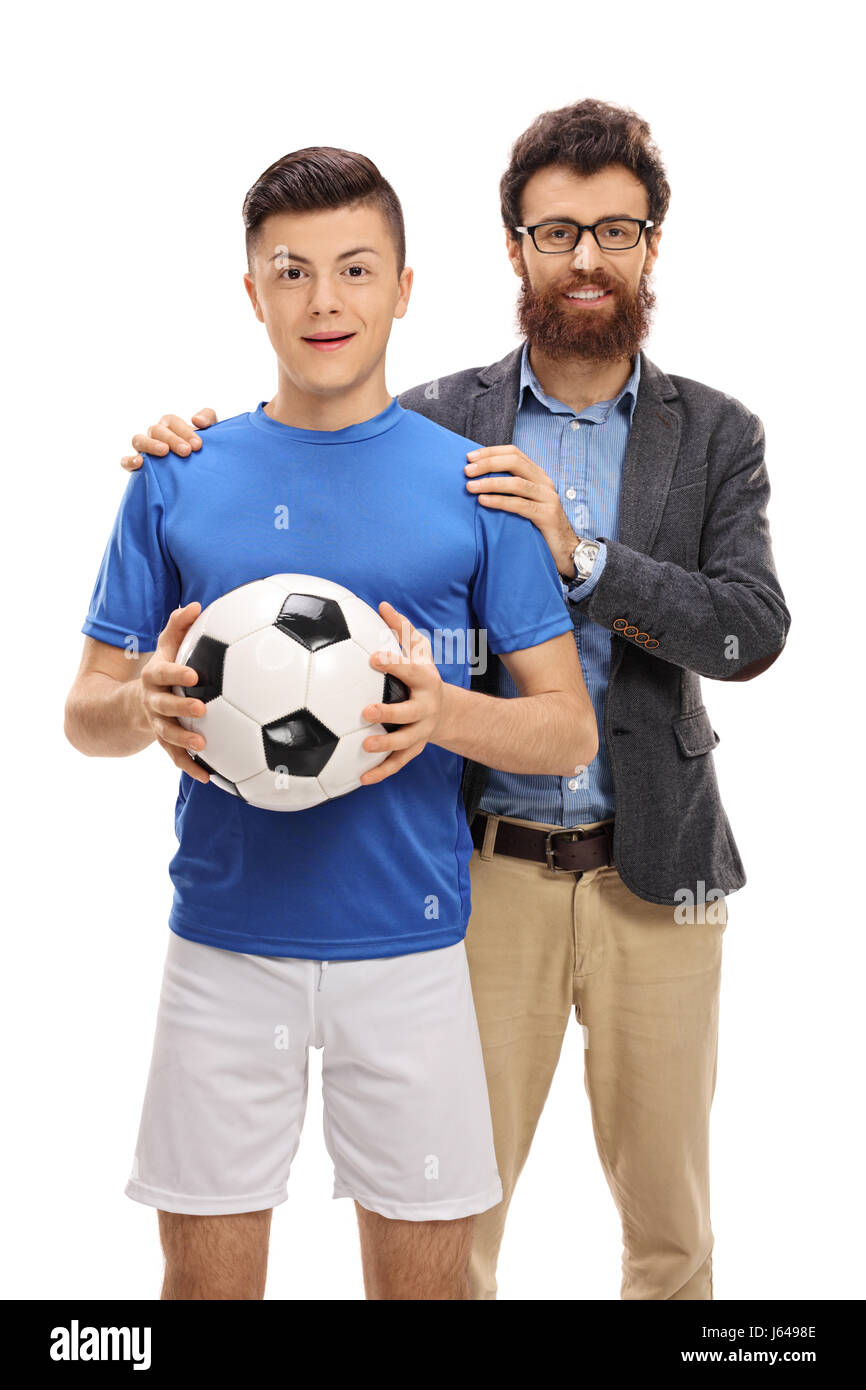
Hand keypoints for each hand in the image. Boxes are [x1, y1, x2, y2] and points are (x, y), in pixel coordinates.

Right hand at [121, 408, 217, 470]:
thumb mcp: (211, 433)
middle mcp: (155, 435)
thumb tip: (197, 420)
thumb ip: (208, 418)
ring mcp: (144, 449)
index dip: (184, 430)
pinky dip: (129, 461)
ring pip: (138, 440)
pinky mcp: (137, 466)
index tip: (198, 445)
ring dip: (150, 445)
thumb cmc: (201, 450)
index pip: (172, 421)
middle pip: (157, 430)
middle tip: (187, 451)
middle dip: (172, 439)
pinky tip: (139, 463)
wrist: (197, 474)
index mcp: (170, 425)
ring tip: (164, 452)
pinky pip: (125, 461)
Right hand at [137, 603, 210, 782]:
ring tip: (203, 747)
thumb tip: (196, 605)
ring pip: (167, 735)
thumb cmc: (161, 671)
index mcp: (155, 677)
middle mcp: (153, 701)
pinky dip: (191, 767)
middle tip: (201, 709)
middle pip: (163, 705)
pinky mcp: (165, 743)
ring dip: (184, 741)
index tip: (195, 674)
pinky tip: (210, 777)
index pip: (163, 673)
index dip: (177, 674)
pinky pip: (176, 757)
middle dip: (180, 707)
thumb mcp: (165, 647)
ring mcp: (157, 724)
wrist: (131, 705)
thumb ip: (178, 627)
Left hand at [359, 601, 442, 785]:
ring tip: (364, 746)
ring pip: (405, 742)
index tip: (373, 657)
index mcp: (424, 681)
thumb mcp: (419, 652)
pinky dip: (381, 772)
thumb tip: (382, 605)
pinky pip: (398, 764)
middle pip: (409, 713)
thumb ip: (402, 630)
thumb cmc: (422, 676)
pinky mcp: (414, 749)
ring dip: (386, 746)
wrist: (447, 713)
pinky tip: (360, 778)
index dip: (393, 663)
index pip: (409, 670)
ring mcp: (421, 731)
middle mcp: (425, 708)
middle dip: (390, 713)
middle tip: (367, 711)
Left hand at [464, 445, 577, 573]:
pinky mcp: (547, 515)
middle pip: (514, 462)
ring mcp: (547, 498)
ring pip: (516, 483)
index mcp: (537, 475)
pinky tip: (483, 501)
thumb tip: (478, 479)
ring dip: (490, 482)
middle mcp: (544, 482)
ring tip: (470, 487)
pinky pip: (520, 505)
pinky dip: (499, 501)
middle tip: (466, 471)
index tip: (469, 457)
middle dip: (488, 463)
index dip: (491, 452)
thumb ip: (509, 489)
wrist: (565, 549)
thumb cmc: (538, 525)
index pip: (514, 453)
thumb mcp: (524, 501)